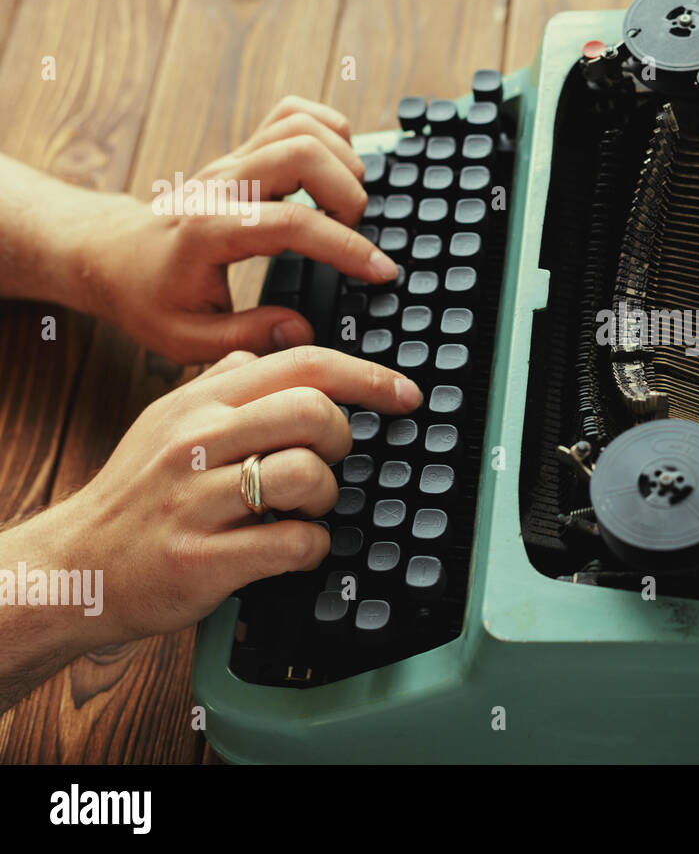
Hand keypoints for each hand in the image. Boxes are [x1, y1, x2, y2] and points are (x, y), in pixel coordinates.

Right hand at [13, 347, 421, 652]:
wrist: (76, 566)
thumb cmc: (134, 495)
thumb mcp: (164, 422)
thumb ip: (217, 384)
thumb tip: (261, 353)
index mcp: (199, 404)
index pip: (301, 363)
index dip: (367, 376)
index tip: (403, 394)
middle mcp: (197, 442)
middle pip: (311, 411)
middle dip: (342, 438)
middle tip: (330, 460)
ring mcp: (197, 500)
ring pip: (305, 474)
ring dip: (326, 495)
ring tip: (305, 507)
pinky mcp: (202, 558)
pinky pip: (293, 543)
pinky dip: (311, 547)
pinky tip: (293, 547)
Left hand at [73, 96, 397, 363]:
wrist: (116, 255)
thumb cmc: (150, 297)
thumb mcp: (185, 339)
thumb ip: (247, 336)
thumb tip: (302, 329)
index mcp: (209, 231)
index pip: (291, 223)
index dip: (346, 247)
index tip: (380, 272)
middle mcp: (223, 184)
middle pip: (301, 150)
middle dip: (348, 193)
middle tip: (354, 233)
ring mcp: (234, 160)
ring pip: (300, 124)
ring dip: (341, 160)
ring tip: (344, 207)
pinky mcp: (245, 151)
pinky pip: (293, 114)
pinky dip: (328, 132)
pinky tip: (334, 172)